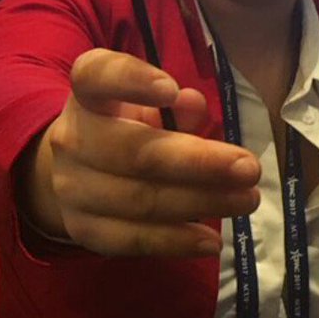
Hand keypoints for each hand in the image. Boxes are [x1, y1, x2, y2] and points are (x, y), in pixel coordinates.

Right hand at [18, 49, 260, 257]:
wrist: (76, 172)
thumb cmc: (124, 130)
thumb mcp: (147, 108)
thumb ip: (174, 107)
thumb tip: (193, 105)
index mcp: (87, 94)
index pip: (96, 76)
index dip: (131, 81)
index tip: (172, 90)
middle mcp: (70, 137)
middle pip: (131, 151)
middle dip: (197, 161)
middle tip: (248, 168)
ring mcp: (70, 187)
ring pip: (138, 199)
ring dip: (199, 202)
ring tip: (245, 200)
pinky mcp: (81, 228)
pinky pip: (131, 240)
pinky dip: (174, 241)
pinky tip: (210, 240)